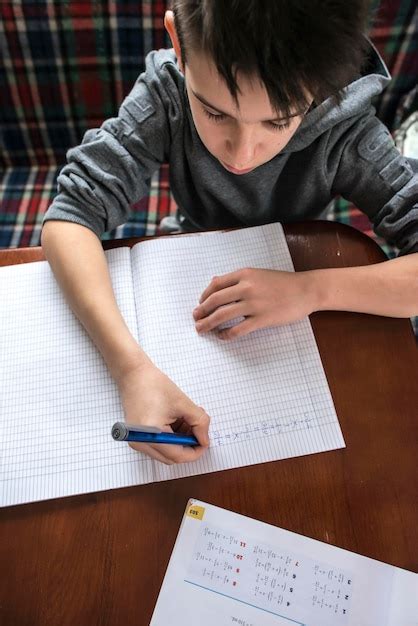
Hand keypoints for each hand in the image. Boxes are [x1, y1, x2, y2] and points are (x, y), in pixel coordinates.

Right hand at [117, 360, 209, 463]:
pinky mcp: (137, 437)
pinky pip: (159, 445)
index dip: (195, 451)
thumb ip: (199, 423)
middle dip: (188, 446)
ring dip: (180, 441)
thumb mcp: (183, 403)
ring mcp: (137, 441)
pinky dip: (171, 438)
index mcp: (152, 434)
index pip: (178, 456)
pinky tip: (177, 421)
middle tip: (198, 430)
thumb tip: (204, 440)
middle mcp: (141, 443)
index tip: (205, 442)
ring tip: (187, 421)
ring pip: (167, 452)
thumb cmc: (154, 385)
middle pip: (172, 457)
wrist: (133, 375)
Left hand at [193, 268, 316, 339]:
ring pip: (222, 315)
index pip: (216, 285)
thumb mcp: (258, 274)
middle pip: (215, 300)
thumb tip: (214, 281)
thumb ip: (237, 278)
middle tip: (195, 318)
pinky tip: (222, 336)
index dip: (204, 296)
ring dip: (208, 324)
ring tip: (201, 329)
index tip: (200, 304)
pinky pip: (238, 329)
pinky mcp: (262, 319)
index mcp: (244, 274)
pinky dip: (226, 334)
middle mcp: (247, 287)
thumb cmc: (283, 282)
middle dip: (201, 311)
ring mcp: (254, 304)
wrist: (306, 290)